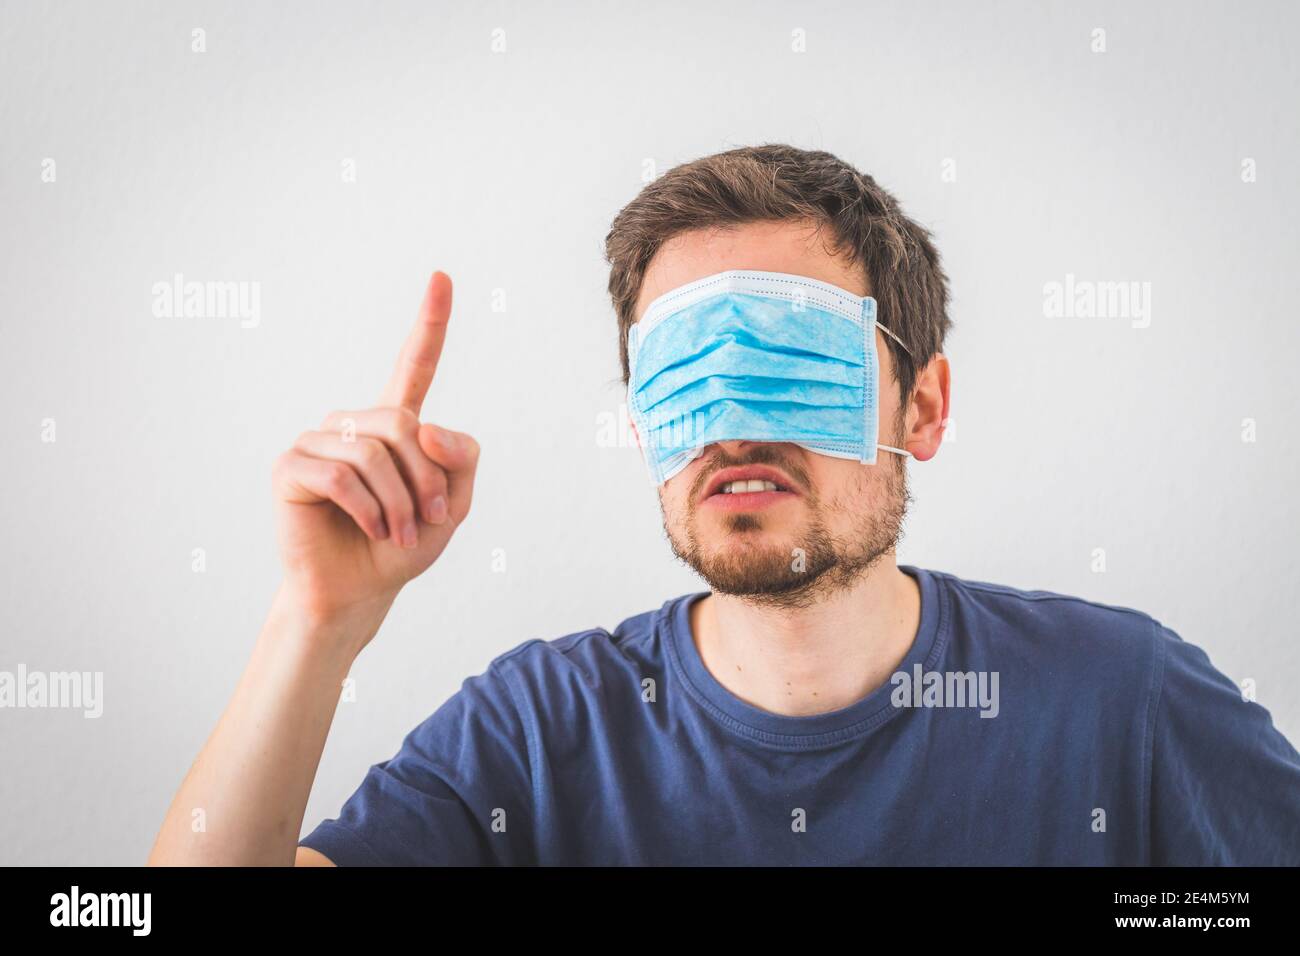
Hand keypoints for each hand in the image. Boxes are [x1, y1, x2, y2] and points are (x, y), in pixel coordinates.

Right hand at [271, 272, 478, 628]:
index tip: (442, 277)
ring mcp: (318, 441)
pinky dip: (366, 509)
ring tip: (397, 534)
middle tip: (428, 521)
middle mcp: (355, 423)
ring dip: (399, 503)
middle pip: (405, 424)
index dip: (431, 323)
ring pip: (375, 452)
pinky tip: (369, 529)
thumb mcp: (454, 504)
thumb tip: (423, 427)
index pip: (414, 366)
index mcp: (396, 425)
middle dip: (427, 479)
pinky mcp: (289, 466)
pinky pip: (340, 475)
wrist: (359, 592)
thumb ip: (461, 458)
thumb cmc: (403, 545)